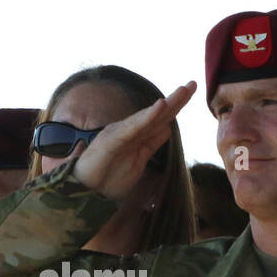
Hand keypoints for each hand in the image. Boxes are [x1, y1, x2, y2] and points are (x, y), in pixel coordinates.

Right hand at [73, 82, 195, 201]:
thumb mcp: (138, 160)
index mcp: (136, 135)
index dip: (176, 106)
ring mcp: (120, 134)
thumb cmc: (108, 178)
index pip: (160, 119)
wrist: (83, 191)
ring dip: (166, 104)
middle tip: (193, 84)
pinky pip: (133, 127)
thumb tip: (167, 129)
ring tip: (182, 91)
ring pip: (147, 116)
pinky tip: (160, 106)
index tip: (191, 90)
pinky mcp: (112, 141)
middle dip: (177, 99)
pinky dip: (146, 117)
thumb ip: (151, 144)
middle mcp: (129, 130)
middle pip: (157, 114)